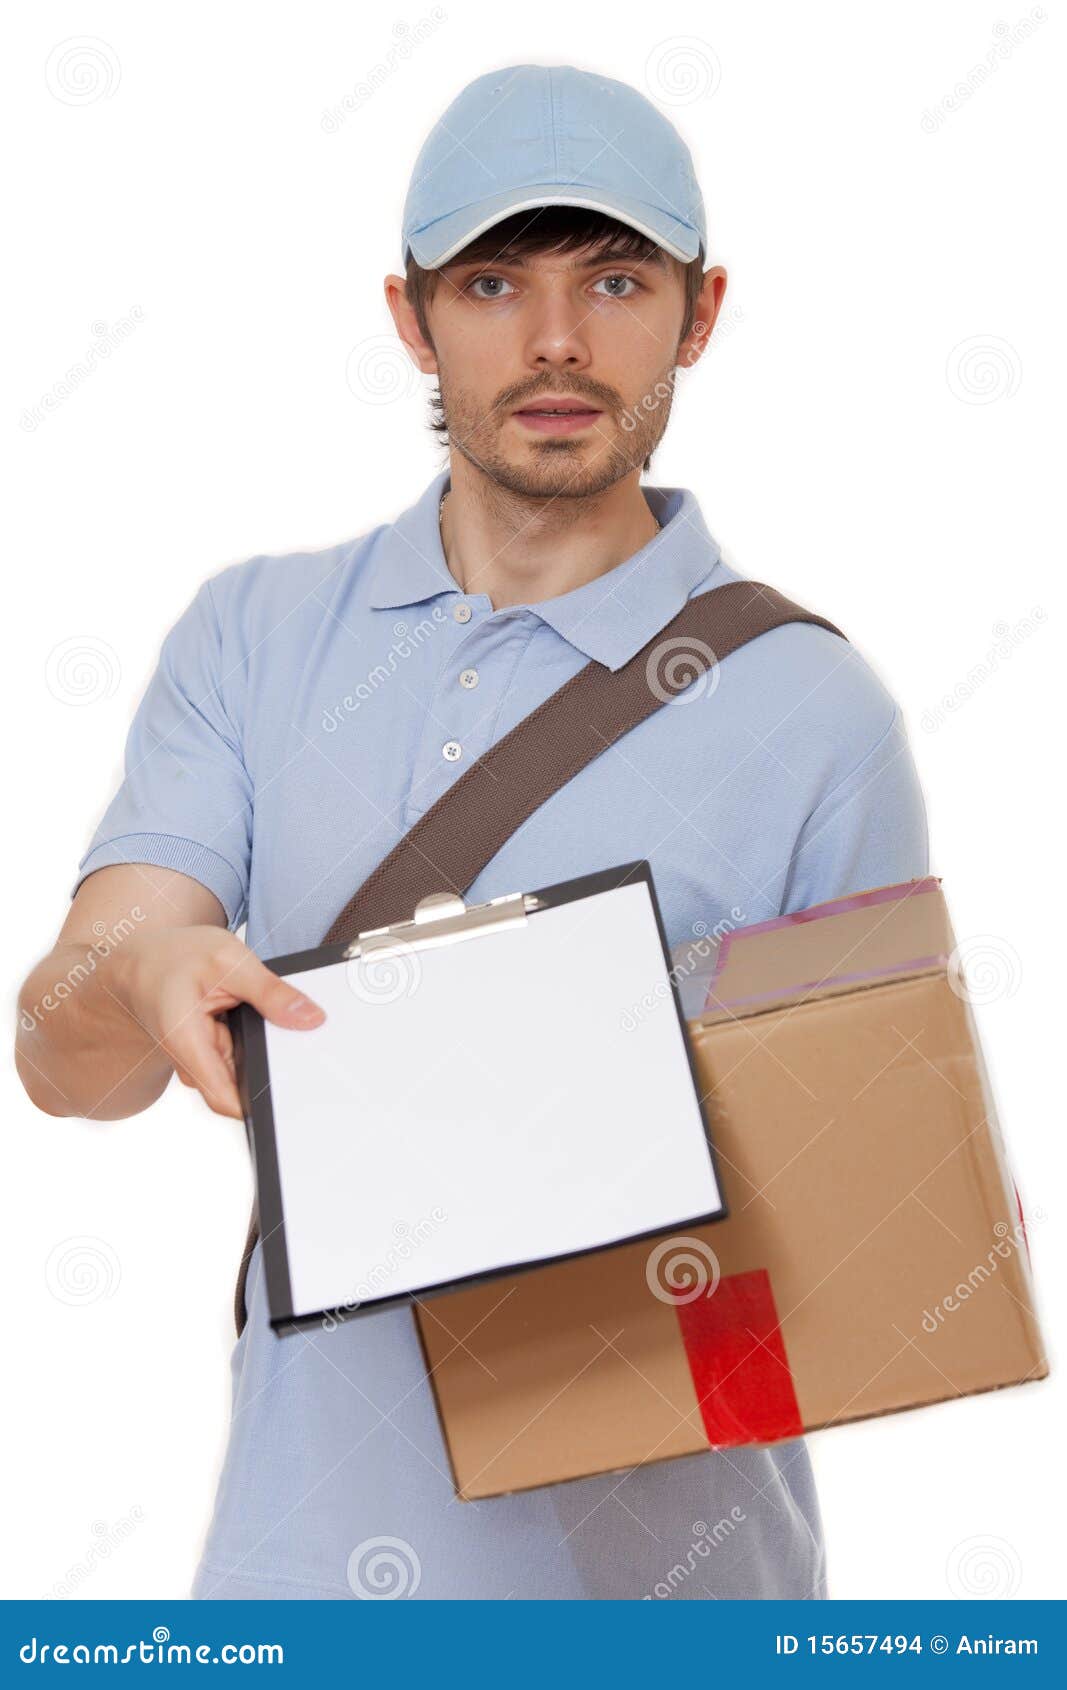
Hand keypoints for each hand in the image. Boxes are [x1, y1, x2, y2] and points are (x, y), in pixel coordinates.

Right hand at [113, 926, 324, 1118]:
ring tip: (270, 1015)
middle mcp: (193, 1063)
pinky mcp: (209, 1051)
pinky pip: (241, 1054)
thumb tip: (310, 1018)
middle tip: (302, 1041)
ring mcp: (201, 1060)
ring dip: (265, 1050)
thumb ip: (270, 992)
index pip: (229, 1101)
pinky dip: (255, 1038)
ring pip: (245, 1068)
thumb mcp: (229, 961)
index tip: (297, 1095)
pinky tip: (259, 1015)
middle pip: (243, 1085)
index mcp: (189, 1045)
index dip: (263, 1105)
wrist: (141, 960)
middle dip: (274, 1068)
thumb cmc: (172, 958)